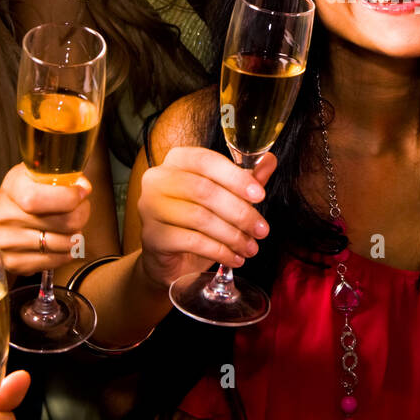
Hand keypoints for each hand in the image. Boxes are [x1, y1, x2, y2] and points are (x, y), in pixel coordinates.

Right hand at [0, 164, 92, 275]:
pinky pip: (57, 260)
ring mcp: (8, 241)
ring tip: (70, 227)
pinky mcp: (15, 262)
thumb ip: (66, 177)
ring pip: (64, 243)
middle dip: (81, 215)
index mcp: (13, 187)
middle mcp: (5, 215)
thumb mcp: (44, 174)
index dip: (68, 197)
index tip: (82, 193)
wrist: (8, 216)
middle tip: (80, 210)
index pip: (35, 199)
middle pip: (62, 222)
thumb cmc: (34, 192)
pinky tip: (61, 242)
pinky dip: (67, 252)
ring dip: (75, 235)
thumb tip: (83, 189)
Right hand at [136, 148, 275, 292]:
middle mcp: (158, 179)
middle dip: (239, 212)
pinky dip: (219, 251)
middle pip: (203, 191)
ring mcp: (150, 208)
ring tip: (251, 248)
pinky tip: (234, 258)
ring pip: (199, 218)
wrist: (168, 258)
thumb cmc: (197, 222)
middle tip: (262, 230)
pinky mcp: (151, 236)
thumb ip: (246, 178)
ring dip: (232, 235)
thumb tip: (269, 160)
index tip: (260, 196)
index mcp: (176, 160)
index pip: (206, 161)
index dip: (236, 178)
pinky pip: (191, 241)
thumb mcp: (225, 197)